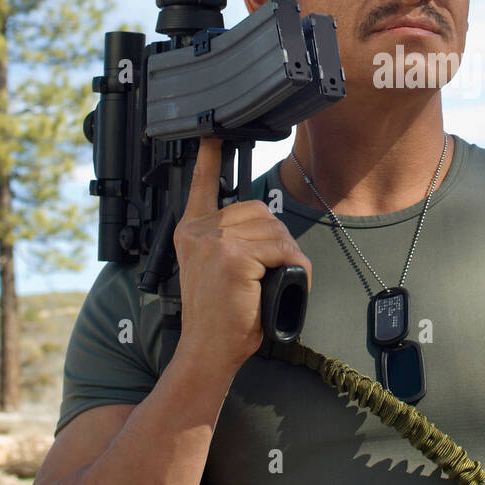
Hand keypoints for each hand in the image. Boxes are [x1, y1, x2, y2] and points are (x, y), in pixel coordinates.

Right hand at [173, 136, 312, 372]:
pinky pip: (280, 249)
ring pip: (272, 230)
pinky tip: (286, 283)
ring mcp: (213, 241)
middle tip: (276, 268)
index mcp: (190, 230)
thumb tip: (266, 228)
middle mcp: (198, 230)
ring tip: (279, 280)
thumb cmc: (218, 317)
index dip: (209, 159)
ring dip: (288, 255)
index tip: (212, 134)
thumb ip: (228, 241)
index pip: (201, 185)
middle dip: (276, 238)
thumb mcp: (215, 269)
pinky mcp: (232, 256)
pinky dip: (294, 267)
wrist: (207, 350)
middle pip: (257, 210)